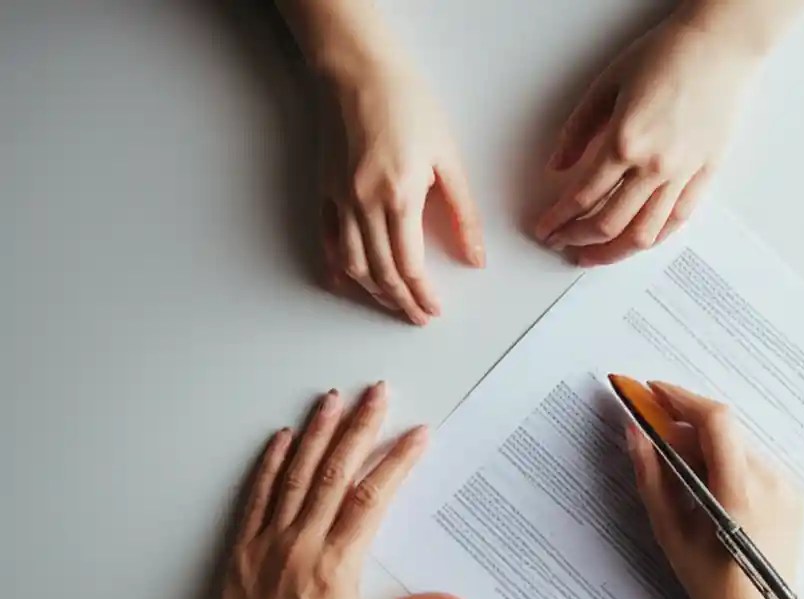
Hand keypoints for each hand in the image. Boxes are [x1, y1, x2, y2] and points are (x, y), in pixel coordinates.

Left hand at [181, 384, 471, 598]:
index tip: (416, 435)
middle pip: (336, 473)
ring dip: (317, 433)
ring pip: (297, 475)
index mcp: (335, 566)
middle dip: (360, 428)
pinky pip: (258, 496)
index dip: (396, 461)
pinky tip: (282, 439)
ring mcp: (268, 543)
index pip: (372, 498)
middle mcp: (300, 546)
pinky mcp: (242, 549)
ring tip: (332, 400)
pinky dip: (270, 464)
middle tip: (377, 394)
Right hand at [320, 62, 482, 324]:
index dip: (423, 295)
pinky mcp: (323, 189)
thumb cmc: (407, 104)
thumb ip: (463, 213)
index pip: (410, 266)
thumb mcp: (448, 157)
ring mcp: (338, 199)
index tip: (434, 310)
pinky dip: (338, 268)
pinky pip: (327, 241)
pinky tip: (349, 282)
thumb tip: (475, 257)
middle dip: (402, 302)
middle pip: (381, 273)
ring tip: (393, 303)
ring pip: (352, 264)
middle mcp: (363, 204)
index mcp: (399, 197)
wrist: (357, 71)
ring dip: (373, 292)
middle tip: (419, 316)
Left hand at [533, 13, 760, 266]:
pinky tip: (636, 242)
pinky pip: (677, 220)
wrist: (721, 45)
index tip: (545, 229)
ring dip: (613, 253)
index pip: (581, 197)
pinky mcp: (706, 174)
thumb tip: (558, 166)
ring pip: (644, 233)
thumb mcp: (607, 85)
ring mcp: (683, 174)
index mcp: (624, 142)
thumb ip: (578, 131)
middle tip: (562, 243)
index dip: (558, 219)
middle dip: (578, 239)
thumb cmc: (667, 55)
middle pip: (608, 224)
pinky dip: (653, 237)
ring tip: (594, 256)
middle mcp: (654, 166)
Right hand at [625, 381, 803, 598]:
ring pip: (737, 445)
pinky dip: (726, 463)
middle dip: (686, 424)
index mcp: (740, 488)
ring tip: (681, 474)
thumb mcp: (670, 532)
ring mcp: (786, 485)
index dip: (681, 398)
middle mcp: (770, 479)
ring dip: (706, 446)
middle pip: (724, 430)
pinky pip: (752, 463)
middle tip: (654, 435)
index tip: (651, 392)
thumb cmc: (712, 586)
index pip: (715, 419)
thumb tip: (635, 432)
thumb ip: (651, 476)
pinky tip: (710, 491)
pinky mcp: (793, 493)